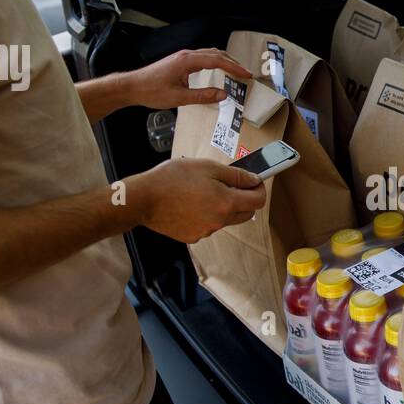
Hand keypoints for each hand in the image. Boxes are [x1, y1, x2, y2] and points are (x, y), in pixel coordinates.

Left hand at [126, 48, 252, 109]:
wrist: (132, 87)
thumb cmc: (151, 91)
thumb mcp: (180, 98)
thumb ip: (203, 96)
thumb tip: (223, 95)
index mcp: (187, 61)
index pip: (217, 61)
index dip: (234, 68)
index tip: (246, 74)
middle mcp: (186, 55)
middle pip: (215, 54)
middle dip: (232, 63)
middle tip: (245, 73)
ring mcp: (182, 57)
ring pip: (209, 54)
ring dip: (223, 61)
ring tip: (235, 71)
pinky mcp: (179, 62)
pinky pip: (201, 58)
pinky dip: (214, 62)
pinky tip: (216, 70)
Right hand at [128, 158, 266, 243]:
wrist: (143, 199)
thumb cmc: (172, 179)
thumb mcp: (207, 167)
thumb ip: (235, 174)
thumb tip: (253, 180)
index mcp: (226, 203)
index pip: (258, 201)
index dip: (259, 189)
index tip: (255, 182)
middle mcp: (220, 221)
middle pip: (246, 213)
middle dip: (244, 199)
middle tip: (231, 184)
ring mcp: (206, 231)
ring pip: (226, 220)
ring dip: (224, 207)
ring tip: (203, 191)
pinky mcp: (193, 236)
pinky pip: (208, 225)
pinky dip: (206, 215)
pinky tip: (190, 204)